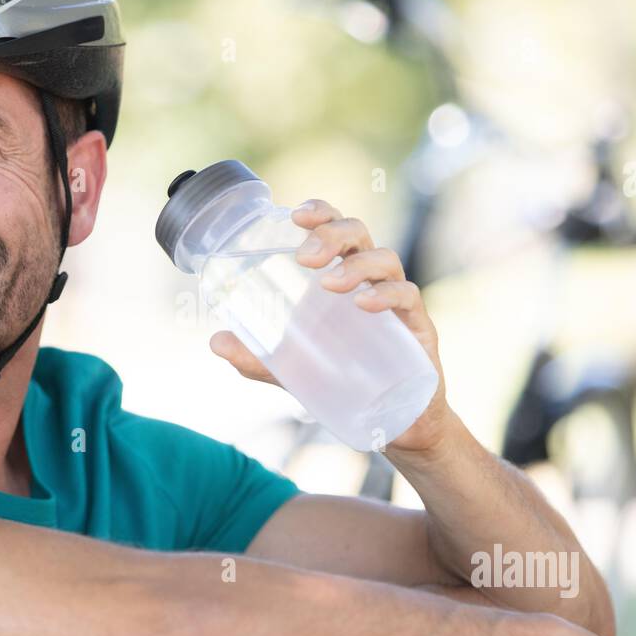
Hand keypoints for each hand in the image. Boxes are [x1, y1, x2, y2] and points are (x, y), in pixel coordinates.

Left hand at [209, 198, 451, 451]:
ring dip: (355, 265)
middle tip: (304, 257)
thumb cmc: (347, 381)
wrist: (395, 423)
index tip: (294, 215)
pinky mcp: (419, 325)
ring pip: (385, 259)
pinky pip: (408, 296)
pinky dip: (385, 294)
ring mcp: (396, 301)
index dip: (320, 212)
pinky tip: (362, 304)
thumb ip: (258, 357)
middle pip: (358, 233)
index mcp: (341, 277)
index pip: (334, 229)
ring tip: (329, 283)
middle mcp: (370, 280)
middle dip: (331, 234)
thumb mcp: (294, 371)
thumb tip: (216, 341)